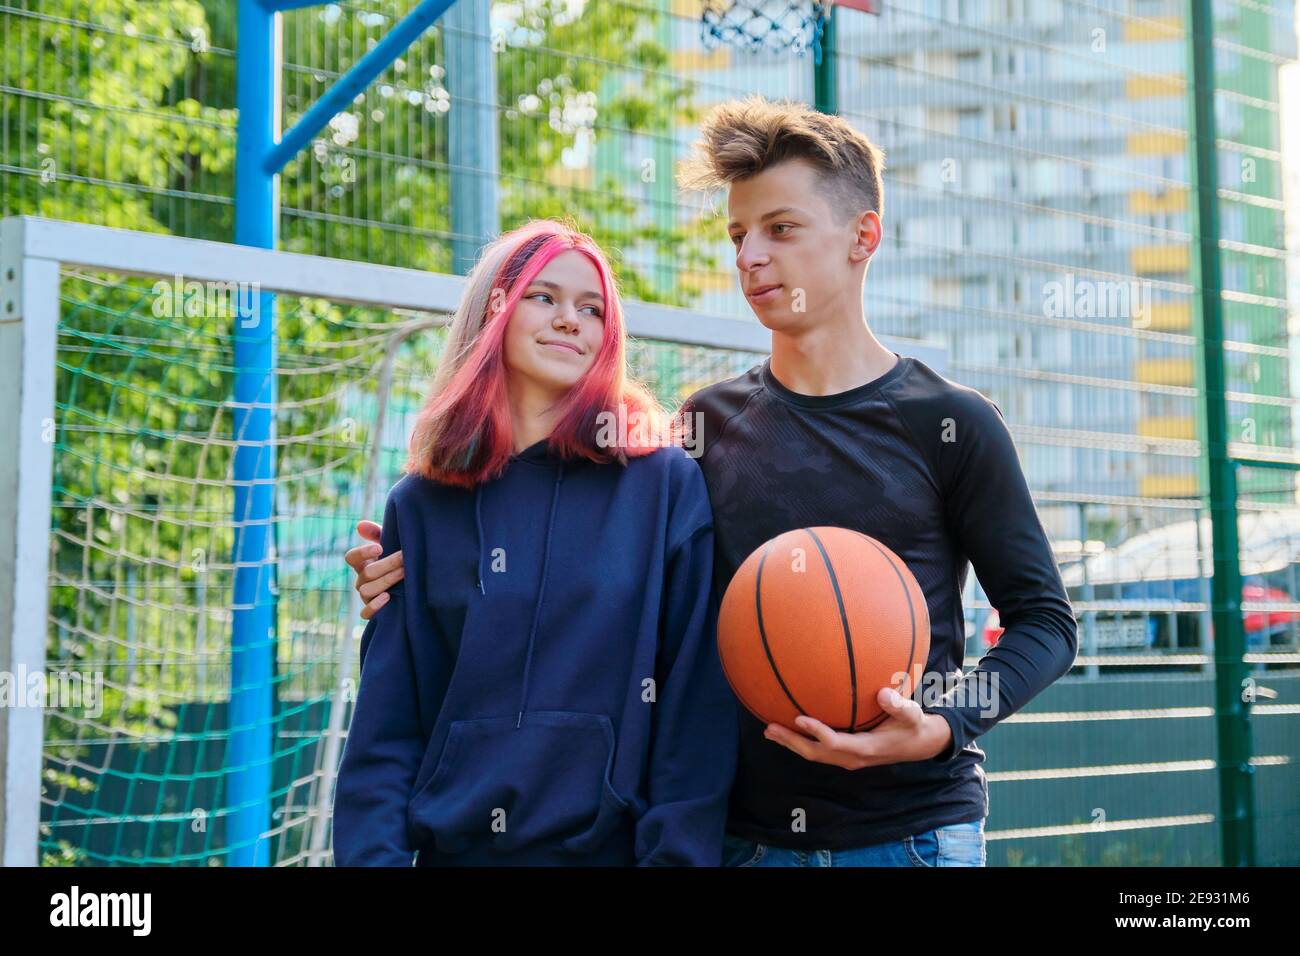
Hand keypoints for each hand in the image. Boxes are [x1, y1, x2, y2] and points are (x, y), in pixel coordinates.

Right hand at [345, 519, 403, 619]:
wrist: (412, 586)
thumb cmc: (398, 561)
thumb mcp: (390, 545)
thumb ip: (377, 533)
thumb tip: (360, 525)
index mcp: (362, 564)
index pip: (352, 557)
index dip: (362, 552)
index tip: (380, 547)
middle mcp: (361, 580)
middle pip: (367, 573)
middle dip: (387, 564)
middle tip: (404, 557)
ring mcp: (365, 597)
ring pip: (367, 590)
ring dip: (386, 581)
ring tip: (404, 573)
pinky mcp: (371, 612)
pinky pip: (364, 613)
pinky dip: (374, 607)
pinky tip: (388, 597)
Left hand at [762, 685, 952, 769]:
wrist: (918, 745)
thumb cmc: (913, 725)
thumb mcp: (912, 715)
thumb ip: (899, 706)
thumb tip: (884, 693)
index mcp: (866, 748)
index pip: (835, 743)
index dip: (817, 732)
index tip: (798, 718)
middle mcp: (853, 757)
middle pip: (816, 753)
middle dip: (792, 742)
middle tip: (769, 728)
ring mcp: (848, 758)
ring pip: (814, 754)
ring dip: (791, 743)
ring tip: (769, 731)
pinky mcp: (845, 754)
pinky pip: (819, 751)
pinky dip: (801, 742)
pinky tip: (789, 731)